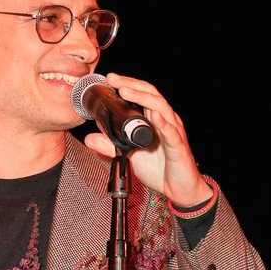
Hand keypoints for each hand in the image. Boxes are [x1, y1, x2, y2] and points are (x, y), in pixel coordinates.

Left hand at [84, 73, 212, 206]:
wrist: (179, 189)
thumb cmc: (161, 169)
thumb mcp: (131, 155)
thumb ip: (111, 146)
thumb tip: (91, 138)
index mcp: (156, 120)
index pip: (143, 95)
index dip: (129, 85)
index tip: (111, 79)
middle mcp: (166, 121)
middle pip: (151, 95)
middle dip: (132, 85)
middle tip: (114, 79)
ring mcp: (174, 132)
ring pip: (160, 108)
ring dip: (142, 98)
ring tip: (126, 92)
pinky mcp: (178, 147)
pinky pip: (171, 133)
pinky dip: (162, 123)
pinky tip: (153, 116)